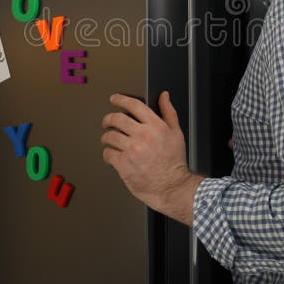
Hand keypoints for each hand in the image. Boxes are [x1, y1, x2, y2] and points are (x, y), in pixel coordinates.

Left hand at [101, 91, 204, 226]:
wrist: (172, 187)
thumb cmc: (174, 162)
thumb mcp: (176, 133)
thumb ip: (169, 112)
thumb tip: (164, 96)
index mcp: (156, 126)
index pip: (134, 105)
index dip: (121, 99)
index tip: (114, 99)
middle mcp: (142, 136)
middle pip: (117, 118)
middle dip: (108, 118)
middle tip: (107, 121)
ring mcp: (132, 150)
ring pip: (110, 136)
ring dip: (106, 136)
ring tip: (108, 139)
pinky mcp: (123, 164)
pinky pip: (108, 154)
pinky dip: (107, 153)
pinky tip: (111, 154)